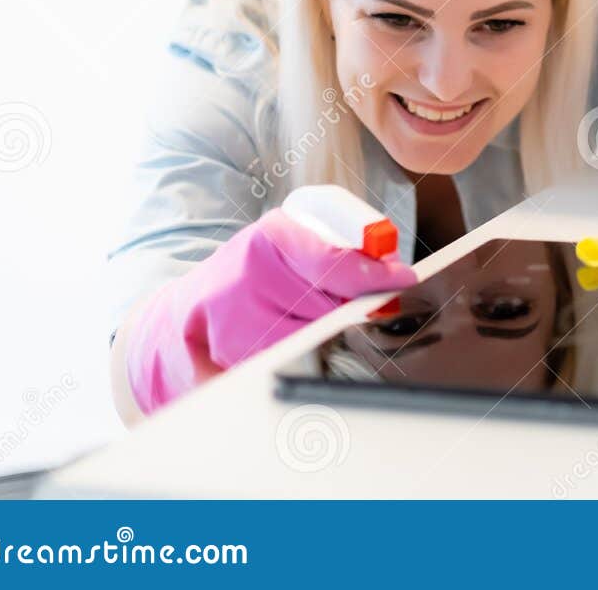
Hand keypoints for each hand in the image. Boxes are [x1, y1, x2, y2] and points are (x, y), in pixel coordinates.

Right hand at [125, 205, 417, 413]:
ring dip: (334, 337)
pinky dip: (305, 355)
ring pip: (312, 339)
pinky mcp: (230, 354)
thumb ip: (340, 250)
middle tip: (378, 310)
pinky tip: (301, 343)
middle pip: (329, 307)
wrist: (194, 304)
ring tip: (331, 325)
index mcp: (273, 236)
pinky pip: (287, 361)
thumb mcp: (294, 242)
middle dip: (360, 311)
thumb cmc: (258, 269)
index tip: (404, 280)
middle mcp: (251, 274)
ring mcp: (236, 317)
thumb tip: (391, 270)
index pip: (333, 260)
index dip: (374, 274)